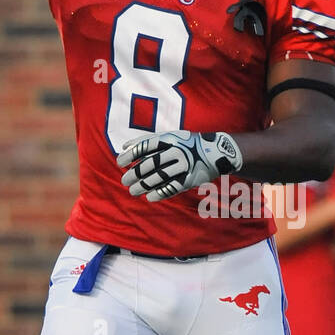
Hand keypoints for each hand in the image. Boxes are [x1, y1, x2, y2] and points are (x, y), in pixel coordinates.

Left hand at [118, 131, 242, 202]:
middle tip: (124, 181)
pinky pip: (171, 188)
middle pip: (150, 164)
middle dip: (134, 174)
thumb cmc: (186, 144)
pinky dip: (159, 193)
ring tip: (133, 191)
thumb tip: (124, 147)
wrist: (214, 152)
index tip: (120, 162)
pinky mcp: (190, 179)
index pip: (145, 146)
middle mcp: (177, 151)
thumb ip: (148, 141)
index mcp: (170, 139)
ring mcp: (184, 165)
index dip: (131, 155)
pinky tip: (149, 197)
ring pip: (159, 178)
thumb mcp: (169, 137)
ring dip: (143, 186)